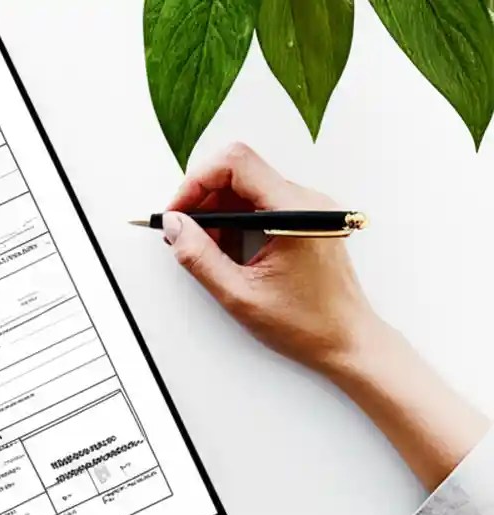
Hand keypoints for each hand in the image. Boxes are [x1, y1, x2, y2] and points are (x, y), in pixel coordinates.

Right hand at [163, 142, 381, 373]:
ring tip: (208, 249)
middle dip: (203, 199)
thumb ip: (200, 257)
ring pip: (249, 188)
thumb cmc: (307, 325)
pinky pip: (263, 204)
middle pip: (240, 173)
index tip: (178, 211)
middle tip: (185, 234)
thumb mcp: (240, 295)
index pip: (236, 163)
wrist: (349, 342)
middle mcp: (307, 201)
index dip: (197, 181)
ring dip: (219, 212)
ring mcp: (310, 209)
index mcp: (294, 212)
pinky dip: (238, 221)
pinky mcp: (308, 221)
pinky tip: (229, 251)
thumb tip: (174, 226)